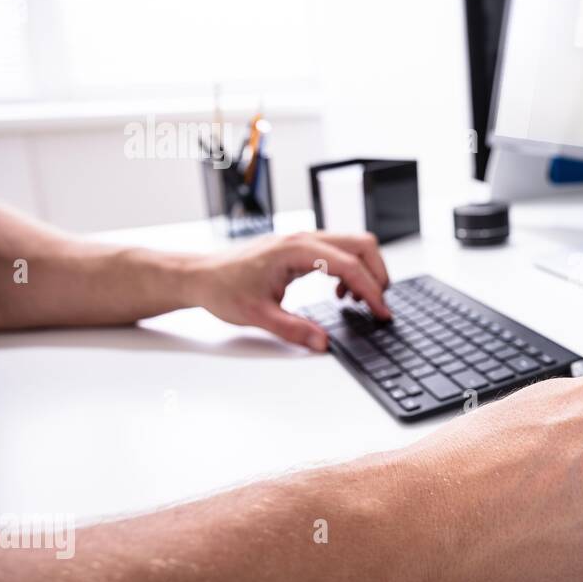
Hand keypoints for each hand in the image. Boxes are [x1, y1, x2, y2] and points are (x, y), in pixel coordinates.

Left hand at [188, 231, 390, 349]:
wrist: (201, 276)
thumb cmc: (223, 288)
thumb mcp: (257, 315)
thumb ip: (293, 330)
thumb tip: (322, 343)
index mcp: (294, 250)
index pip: (349, 264)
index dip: (371, 290)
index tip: (381, 312)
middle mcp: (303, 239)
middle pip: (362, 244)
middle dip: (377, 274)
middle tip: (378, 305)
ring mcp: (304, 241)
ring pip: (354, 245)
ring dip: (365, 272)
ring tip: (357, 301)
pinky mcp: (302, 248)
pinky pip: (340, 251)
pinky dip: (351, 270)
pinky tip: (339, 293)